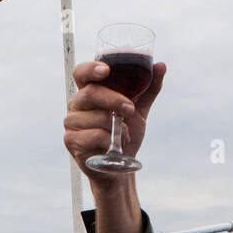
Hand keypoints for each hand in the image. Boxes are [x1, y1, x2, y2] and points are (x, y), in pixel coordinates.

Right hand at [64, 59, 165, 183]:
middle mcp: (76, 104)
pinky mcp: (71, 141)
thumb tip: (161, 66)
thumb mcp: (139, 110)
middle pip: (91, 93)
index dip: (91, 69)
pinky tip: (115, 146)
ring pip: (96, 117)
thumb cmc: (125, 134)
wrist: (119, 166)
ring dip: (117, 127)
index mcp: (89, 91)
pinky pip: (94, 135)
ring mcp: (71, 123)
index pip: (82, 73)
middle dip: (114, 100)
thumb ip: (148, 89)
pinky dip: (110, 140)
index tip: (106, 71)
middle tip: (130, 109)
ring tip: (125, 135)